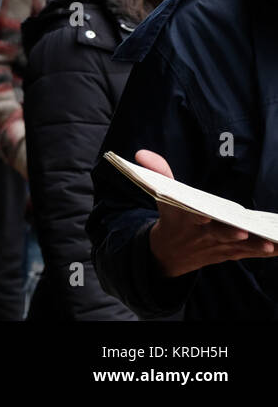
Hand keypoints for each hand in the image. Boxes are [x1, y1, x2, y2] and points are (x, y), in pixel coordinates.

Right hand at [141, 149, 277, 278]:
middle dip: (230, 234)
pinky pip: (251, 254)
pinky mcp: (232, 253)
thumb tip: (142, 153)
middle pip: (218, 234)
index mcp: (185, 219)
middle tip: (243, 232)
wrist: (170, 253)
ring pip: (238, 247)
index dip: (198, 216)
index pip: (191, 216)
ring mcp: (219, 246)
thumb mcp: (162, 194)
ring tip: (271, 243)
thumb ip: (159, 172)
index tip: (204, 216)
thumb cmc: (171, 217)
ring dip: (255, 246)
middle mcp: (203, 235)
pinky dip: (267, 251)